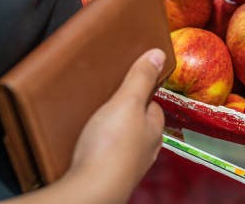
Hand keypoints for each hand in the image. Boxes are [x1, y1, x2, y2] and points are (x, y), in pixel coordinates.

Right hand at [65, 49, 166, 201]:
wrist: (89, 190)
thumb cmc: (110, 148)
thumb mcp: (126, 102)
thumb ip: (141, 78)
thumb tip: (159, 54)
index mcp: (153, 130)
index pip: (154, 106)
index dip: (143, 92)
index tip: (132, 82)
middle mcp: (144, 150)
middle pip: (139, 124)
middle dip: (127, 112)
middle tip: (110, 99)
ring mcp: (126, 165)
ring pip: (123, 141)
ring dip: (112, 130)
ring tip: (96, 119)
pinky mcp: (106, 175)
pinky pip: (105, 155)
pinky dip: (99, 148)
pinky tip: (86, 143)